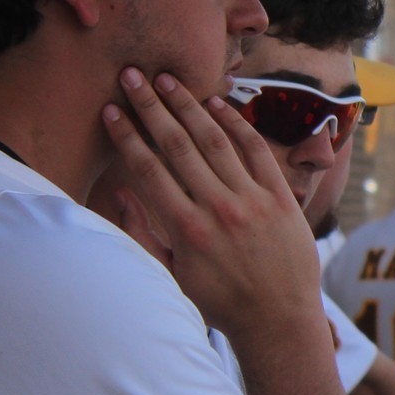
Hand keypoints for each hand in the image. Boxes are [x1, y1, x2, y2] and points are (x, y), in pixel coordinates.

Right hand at [101, 68, 319, 340]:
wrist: (278, 318)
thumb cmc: (220, 301)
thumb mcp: (172, 275)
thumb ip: (145, 234)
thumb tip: (123, 192)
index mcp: (185, 229)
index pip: (148, 169)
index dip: (127, 135)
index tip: (111, 109)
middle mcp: (218, 209)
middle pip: (177, 145)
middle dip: (151, 107)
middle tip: (133, 76)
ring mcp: (253, 201)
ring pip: (216, 141)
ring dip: (189, 106)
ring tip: (169, 80)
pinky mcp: (282, 198)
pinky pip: (257, 151)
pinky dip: (238, 124)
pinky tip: (219, 103)